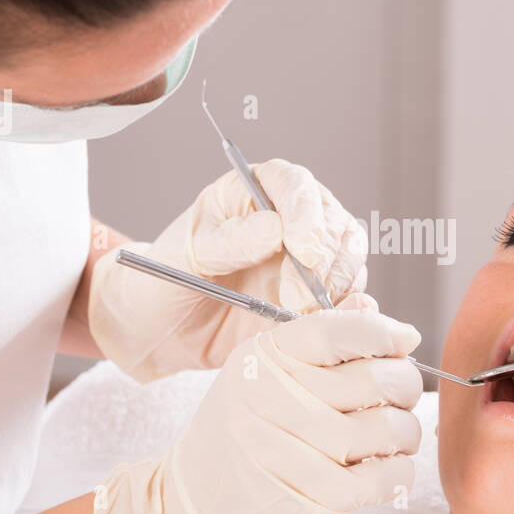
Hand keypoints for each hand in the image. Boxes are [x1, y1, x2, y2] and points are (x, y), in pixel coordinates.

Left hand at [88, 159, 367, 380]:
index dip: (307, 215)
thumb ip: (228, 241)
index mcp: (255, 190)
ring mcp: (309, 255)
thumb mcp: (184, 257)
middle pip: (333, 222)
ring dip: (335, 287)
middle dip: (323, 261)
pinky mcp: (317, 293)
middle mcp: (291, 216)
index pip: (295, 185)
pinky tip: (328, 321)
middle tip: (296, 299)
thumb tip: (276, 228)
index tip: (304, 251)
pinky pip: (348, 295)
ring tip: (300, 315)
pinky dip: (346, 308)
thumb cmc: (167, 279)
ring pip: (348, 258)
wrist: (164, 328)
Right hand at [91, 293, 422, 513]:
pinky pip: (386, 478)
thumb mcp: (262, 374)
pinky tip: (385, 469)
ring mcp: (291, 452)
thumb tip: (371, 311)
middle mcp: (273, 399)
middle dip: (405, 385)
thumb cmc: (240, 436)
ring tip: (392, 436)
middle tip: (399, 396)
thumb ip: (317, 339)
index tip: (406, 339)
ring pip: (389, 429)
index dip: (383, 332)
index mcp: (263, 360)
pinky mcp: (312, 499)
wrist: (195, 510)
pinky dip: (399, 473)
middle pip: (375, 379)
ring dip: (406, 433)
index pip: (335, 331)